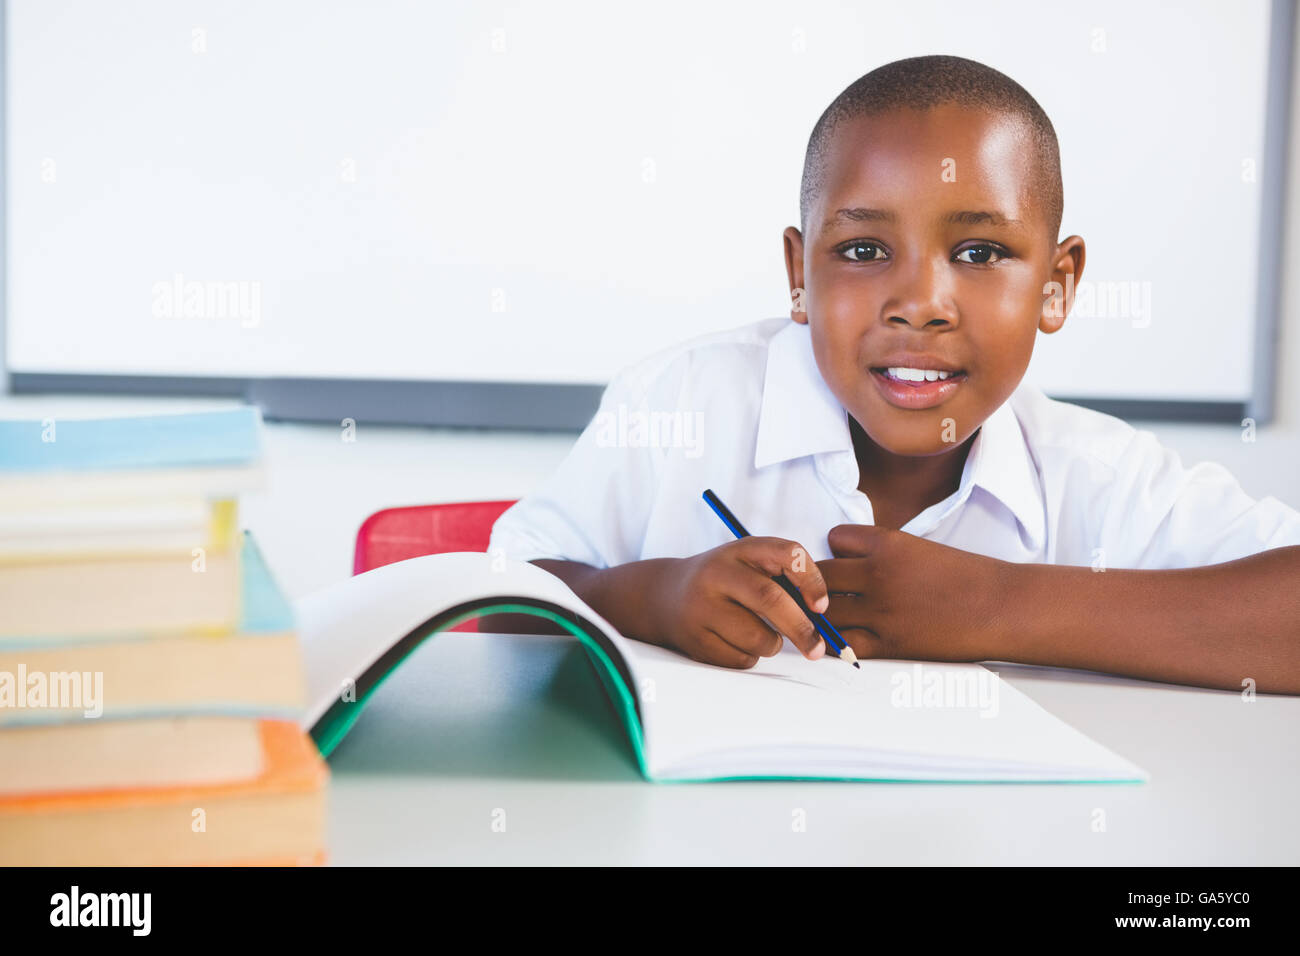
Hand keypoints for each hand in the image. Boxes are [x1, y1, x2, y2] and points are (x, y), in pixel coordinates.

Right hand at [655, 537, 830, 667]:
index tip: (821, 607)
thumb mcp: (748, 565)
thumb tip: (822, 620)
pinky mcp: (695, 638)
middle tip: (816, 648)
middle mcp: (718, 572)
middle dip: (801, 628)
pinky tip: (732, 641)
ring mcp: (702, 606)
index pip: (787, 554)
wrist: (664, 595)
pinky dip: (749, 657)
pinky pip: (741, 658)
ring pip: (758, 638)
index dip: (811, 581)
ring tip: (759, 634)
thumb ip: (784, 580)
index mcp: (740, 549)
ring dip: (771, 645)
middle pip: (771, 599)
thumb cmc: (725, 582)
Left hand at [817, 524, 1009, 662]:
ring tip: (829, 616)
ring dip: (822, 613)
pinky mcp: (889, 644)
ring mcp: (882, 611)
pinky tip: (837, 640)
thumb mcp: (920, 548)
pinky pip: (840, 644)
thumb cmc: (968, 576)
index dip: (838, 551)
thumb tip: (849, 560)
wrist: (1002, 607)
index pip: (835, 539)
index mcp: (889, 544)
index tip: (846, 562)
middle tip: (825, 592)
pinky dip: (833, 642)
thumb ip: (883, 552)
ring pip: (823, 610)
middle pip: (820, 574)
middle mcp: (879, 574)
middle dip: (819, 582)